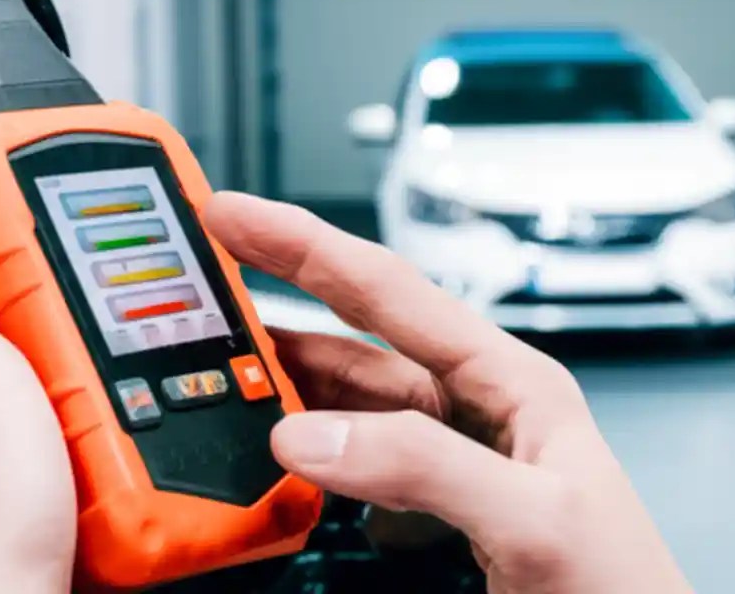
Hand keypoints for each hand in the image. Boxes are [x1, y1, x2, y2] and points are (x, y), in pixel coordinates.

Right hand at [203, 192, 690, 593]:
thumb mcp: (533, 519)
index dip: (302, 242)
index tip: (231, 215)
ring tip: (220, 375)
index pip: (386, 289)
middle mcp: (472, 410)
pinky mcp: (430, 517)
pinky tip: (273, 465)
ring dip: (283, 392)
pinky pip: (349, 471)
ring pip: (345, 408)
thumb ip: (422, 465)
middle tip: (201, 291)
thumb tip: (307, 433)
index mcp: (507, 380)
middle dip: (275, 313)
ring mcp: (448, 464)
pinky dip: (303, 463)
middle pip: (352, 343)